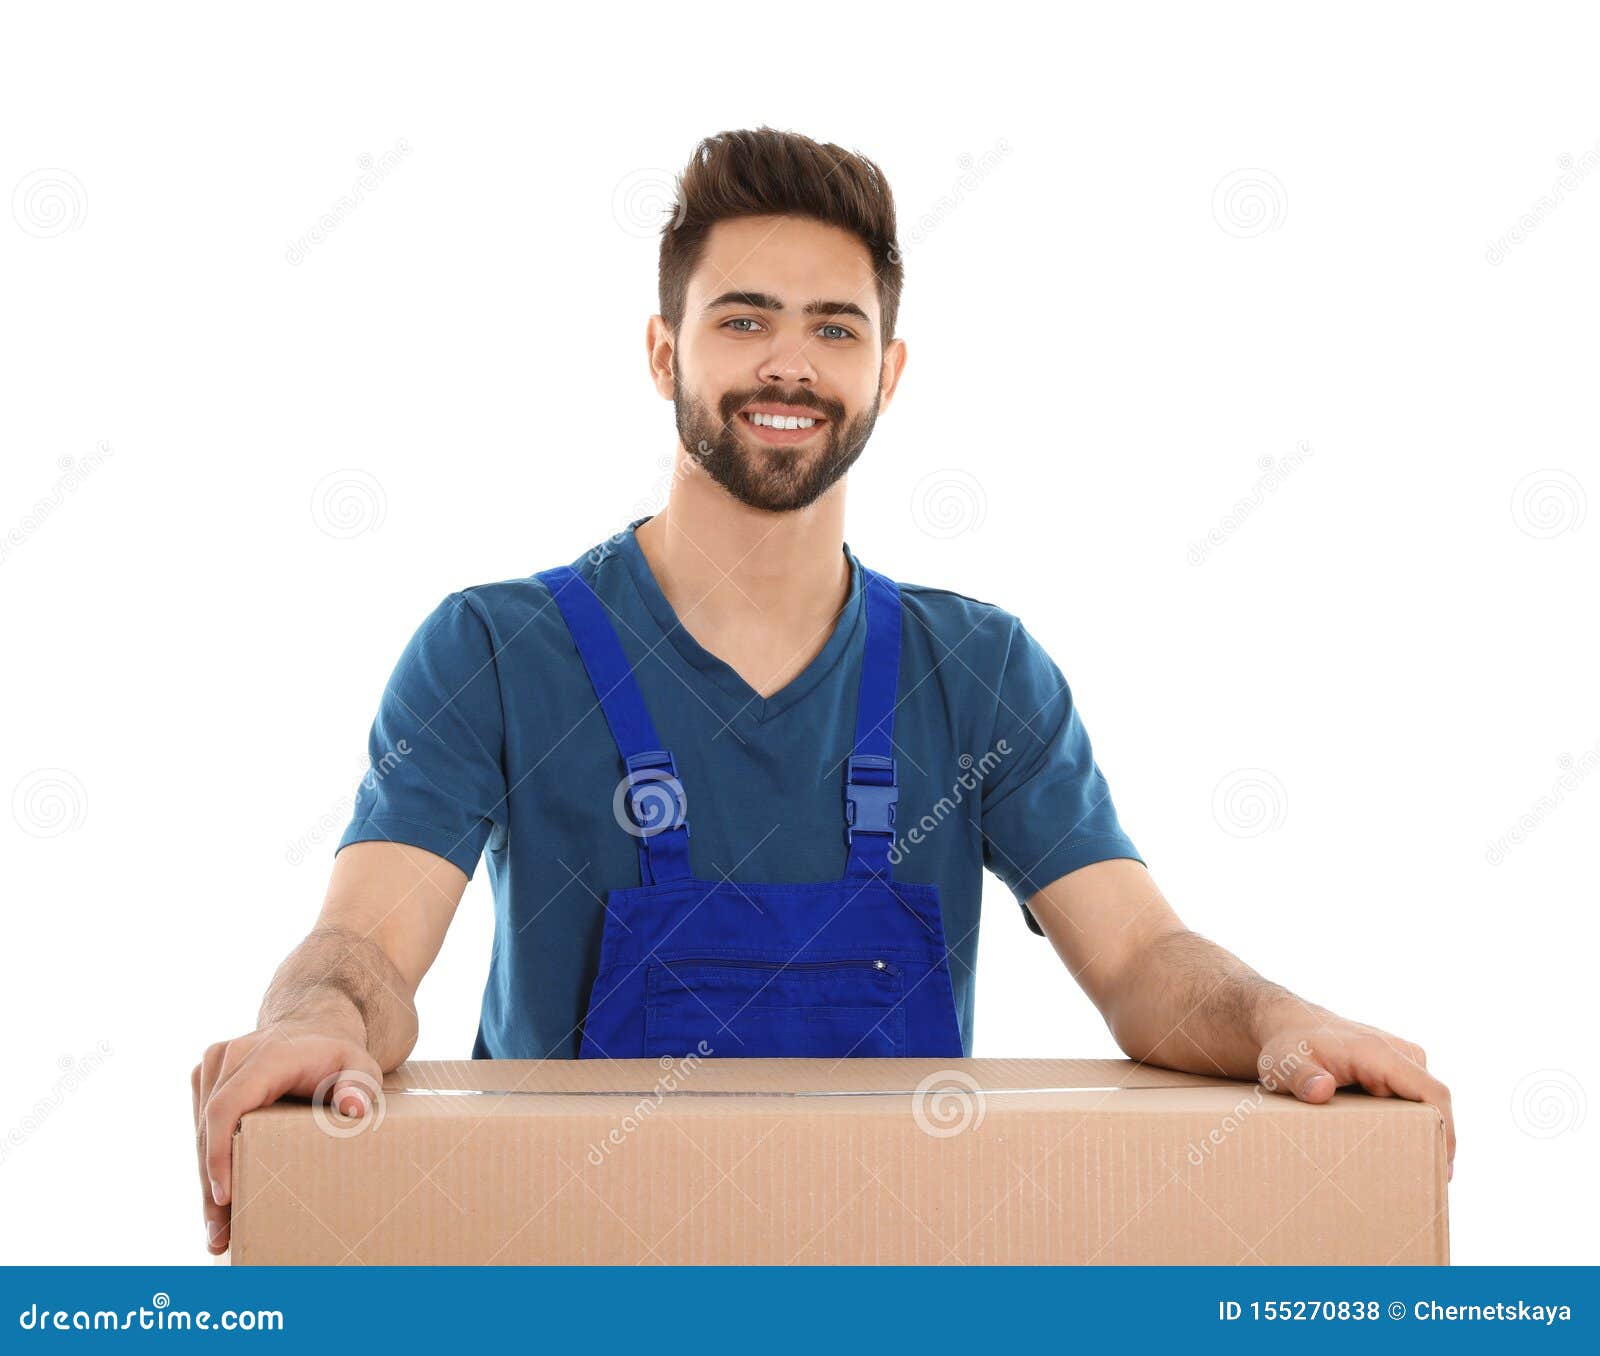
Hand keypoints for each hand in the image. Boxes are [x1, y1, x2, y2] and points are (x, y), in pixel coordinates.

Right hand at [191, 1010, 381, 1254]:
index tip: (224, 1195)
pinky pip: (202, 1126)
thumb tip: (352, 1109)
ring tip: (218, 1233)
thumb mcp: (361, 1066)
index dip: (218, 1153)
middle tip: (220, 1236)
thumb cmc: (340, 1056)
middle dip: (211, 1187)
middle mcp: (232, 1055)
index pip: (227, 1107)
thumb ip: (360, 1084)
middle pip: (208, 1129)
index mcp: (266, 1054)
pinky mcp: (207, 1078)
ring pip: (200, 1132)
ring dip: (205, 1182)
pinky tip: (217, 1201)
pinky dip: (208, 1163)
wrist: (316, 1027)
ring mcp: (215, 1065)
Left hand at [1255, 1004, 1454, 1179]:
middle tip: (1426, 1182)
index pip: (1431, 1092)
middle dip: (1436, 1142)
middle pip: (1434, 1104)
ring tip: (1413, 1173)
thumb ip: (1300, 1077)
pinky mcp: (1395, 1073)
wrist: (1289, 1025)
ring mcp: (1400, 1062)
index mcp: (1380, 1053)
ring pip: (1425, 1105)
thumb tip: (1322, 1090)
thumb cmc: (1288, 1046)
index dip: (1445, 1129)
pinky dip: (1412, 1126)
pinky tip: (1401, 1153)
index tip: (1443, 1164)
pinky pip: (1414, 1102)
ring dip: (1424, 1135)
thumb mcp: (1284, 1063)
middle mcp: (1399, 1054)